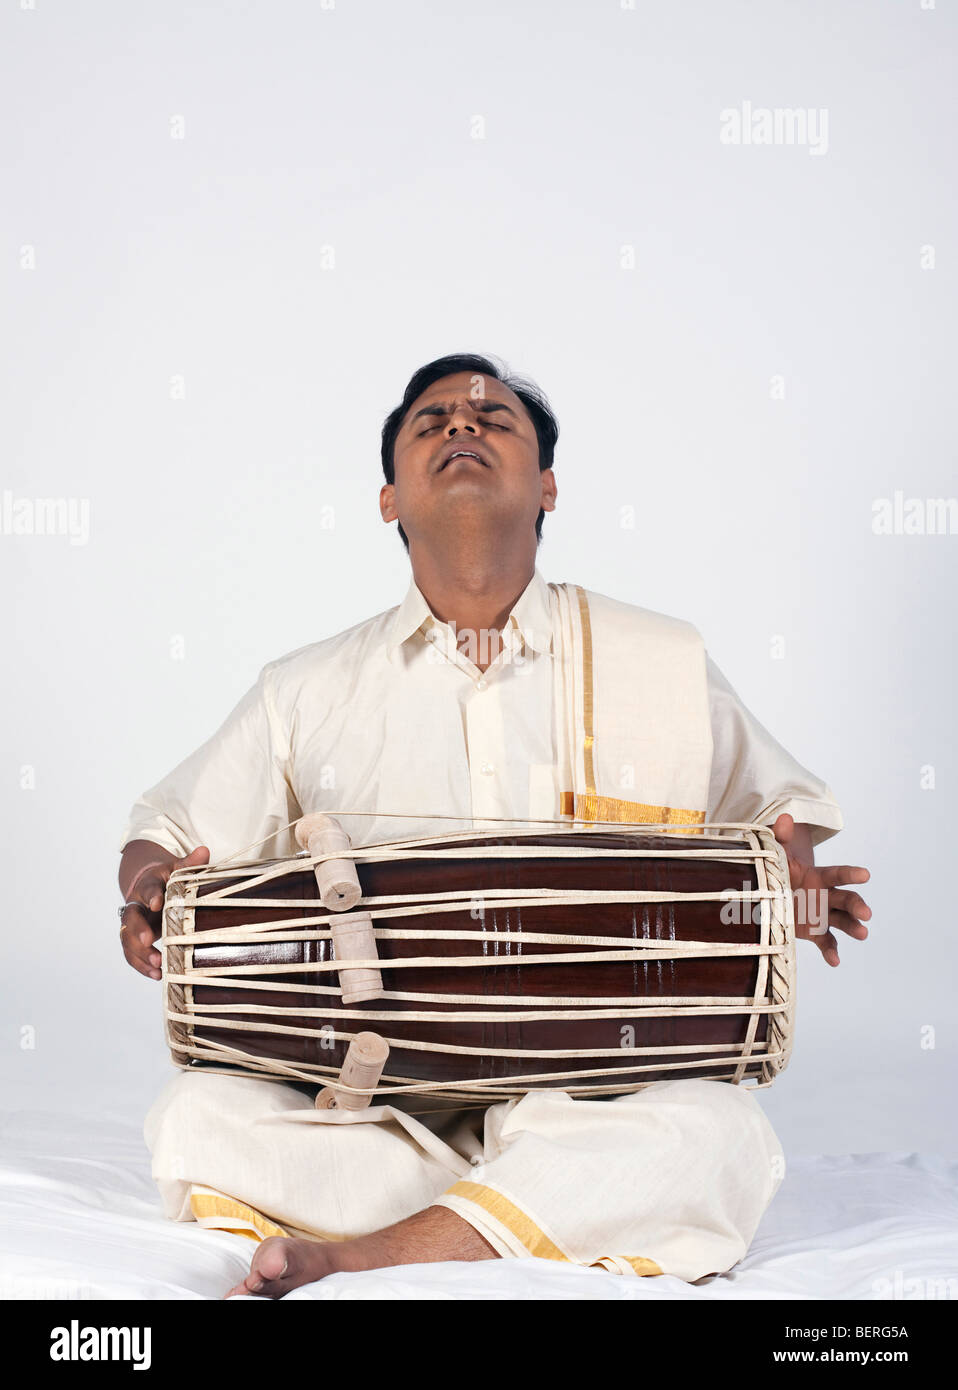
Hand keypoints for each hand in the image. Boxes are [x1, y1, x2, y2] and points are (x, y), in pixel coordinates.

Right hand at [119, 845, 209, 979]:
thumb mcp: (177, 868)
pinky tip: (156, 976)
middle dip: (137, 930)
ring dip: (140, 954)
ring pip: (128, 940)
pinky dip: (142, 966)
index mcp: (147, 886)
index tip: (158, 903)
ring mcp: (133, 925)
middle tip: (148, 941)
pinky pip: (132, 955)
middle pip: (130, 918)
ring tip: (156, 967)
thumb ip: (189, 863)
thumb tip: (204, 850)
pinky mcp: (134, 940)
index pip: (147, 889)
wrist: (147, 884)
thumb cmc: (166, 878)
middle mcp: (136, 906)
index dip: (152, 895)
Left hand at [772, 814, 870, 967]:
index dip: (851, 874)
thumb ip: (781, 838)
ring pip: (843, 922)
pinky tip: (835, 962)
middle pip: (847, 900)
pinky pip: (826, 942)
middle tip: (867, 914)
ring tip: (863, 934)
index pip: (838, 874)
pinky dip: (831, 952)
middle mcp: (826, 896)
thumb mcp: (777, 854)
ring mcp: (822, 915)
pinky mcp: (815, 932)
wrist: (770, 893)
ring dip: (853, 928)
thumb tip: (784, 818)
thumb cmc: (777, 870)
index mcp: (819, 876)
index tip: (866, 874)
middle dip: (858, 906)